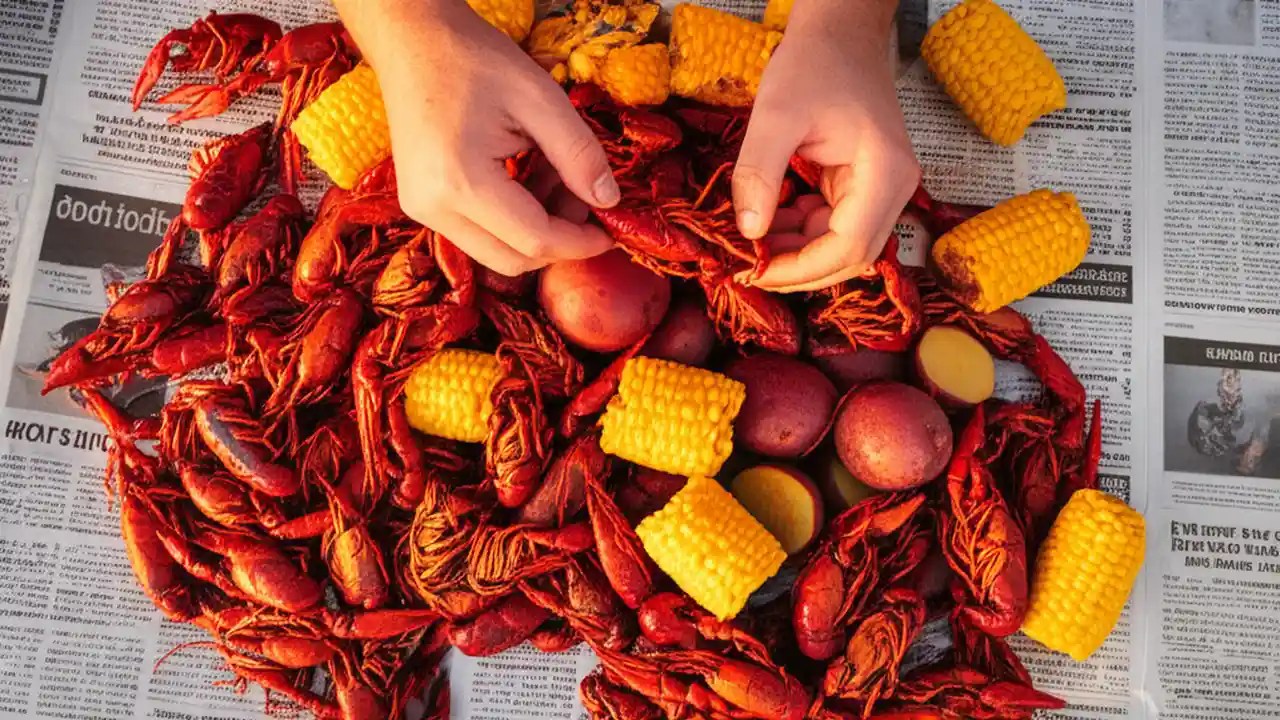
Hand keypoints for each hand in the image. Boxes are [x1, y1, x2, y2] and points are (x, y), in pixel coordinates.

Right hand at [333, 0, 618, 274]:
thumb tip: (609, 202)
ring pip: (496, 253)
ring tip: (558, 179)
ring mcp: (421, 210)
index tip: (612, 229)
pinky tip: (531, 178)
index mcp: (460, 182)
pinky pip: (479, 234)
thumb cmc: (475, 60)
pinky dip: (514, 221)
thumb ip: (579, 154)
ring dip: (538, 231)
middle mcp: (433, 208)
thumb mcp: (540, 98)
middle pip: (512, 260)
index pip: (534, 240)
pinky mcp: (422, 205)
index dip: (580, 242)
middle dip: (560, 241)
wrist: (414, 42)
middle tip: (586, 199)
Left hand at [732, 0, 919, 291]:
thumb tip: (748, 232)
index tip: (756, 272)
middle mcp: (894, 188)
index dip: (801, 269)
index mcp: (884, 174)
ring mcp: (881, 187)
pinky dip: (798, 229)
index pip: (849, 247)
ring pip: (839, 243)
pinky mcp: (864, 183)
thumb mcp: (776, 114)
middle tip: (749, 268)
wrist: (840, 31)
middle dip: (798, 268)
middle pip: (850, 256)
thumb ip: (760, 173)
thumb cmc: (815, 62)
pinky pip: (832, 222)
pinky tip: (767, 218)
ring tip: (750, 242)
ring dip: (795, 250)